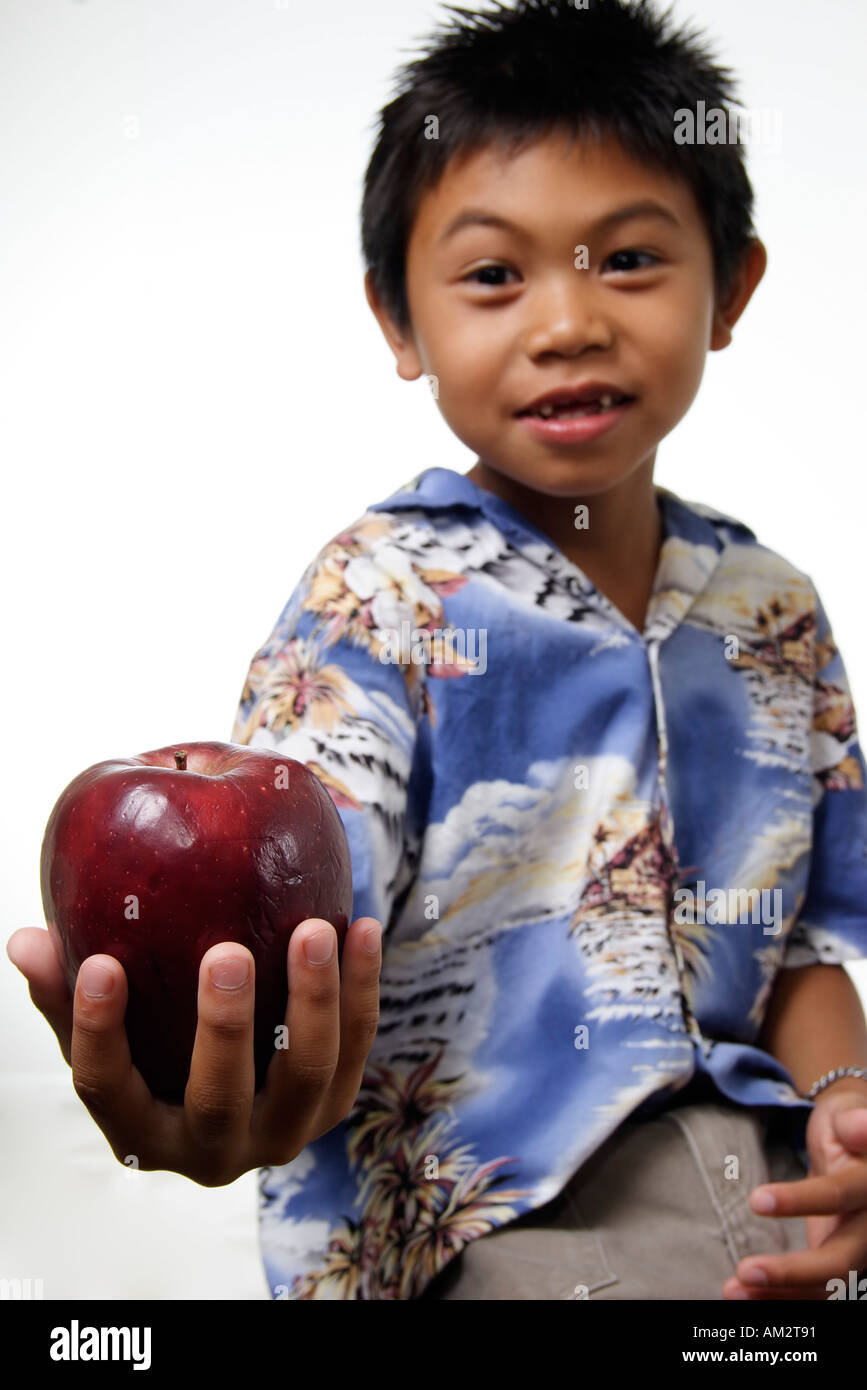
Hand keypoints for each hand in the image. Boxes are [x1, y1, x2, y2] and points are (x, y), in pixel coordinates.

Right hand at [6, 917, 381, 1186]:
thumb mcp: (110, 1029)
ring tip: (312, 930)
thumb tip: (26, 938)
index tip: (100, 964)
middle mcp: (214, 1150)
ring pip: (306, 1076)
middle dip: (225, 1027)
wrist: (242, 1083)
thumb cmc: (155, 1046)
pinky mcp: (332, 1107)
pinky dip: (361, 990)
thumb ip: (68, 990)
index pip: (108, 1092)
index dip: (98, 1033)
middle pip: (220, 1098)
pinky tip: (362, 928)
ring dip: (313, 1001)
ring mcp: (280, 1133)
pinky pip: (356, 1048)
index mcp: (143, 1133)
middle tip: (227, 953)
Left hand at [722, 1085, 866, 1298]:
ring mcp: (859, 1251)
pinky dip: (784, 1299)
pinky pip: (817, 1291)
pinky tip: (745, 1297)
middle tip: (745, 1271)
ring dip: (782, 1295)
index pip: (839, 1195)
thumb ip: (853, 1122)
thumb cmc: (848, 1124)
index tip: (755, 1200)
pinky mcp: (841, 1262)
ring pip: (828, 1286)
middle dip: (792, 1273)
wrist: (858, 1142)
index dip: (800, 1200)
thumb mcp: (848, 1114)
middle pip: (840, 1261)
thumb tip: (861, 1125)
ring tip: (734, 1292)